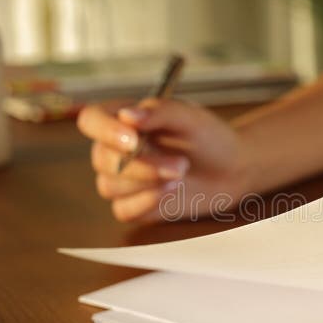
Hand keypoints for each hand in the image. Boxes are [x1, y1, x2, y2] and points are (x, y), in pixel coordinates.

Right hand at [77, 99, 250, 222]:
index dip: (105, 131)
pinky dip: (146, 203)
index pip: (91, 120)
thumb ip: (160, 112)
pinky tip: (171, 193)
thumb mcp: (190, 117)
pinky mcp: (133, 206)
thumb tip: (127, 116)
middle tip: (181, 165)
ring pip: (110, 186)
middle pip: (103, 159)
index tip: (134, 140)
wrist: (232, 169)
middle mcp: (114, 149)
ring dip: (148, 183)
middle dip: (143, 165)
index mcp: (122, 119)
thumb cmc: (209, 137)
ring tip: (182, 174)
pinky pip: (122, 210)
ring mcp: (121, 179)